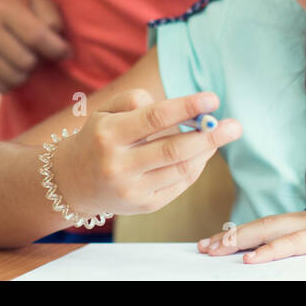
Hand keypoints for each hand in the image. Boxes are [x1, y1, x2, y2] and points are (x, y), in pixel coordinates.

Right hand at [0, 0, 72, 91]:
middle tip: (40, 54)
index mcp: (5, 8)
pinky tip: (14, 67)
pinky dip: (14, 82)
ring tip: (27, 60)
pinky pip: (1, 87)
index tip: (66, 53)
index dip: (56, 49)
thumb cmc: (25, 12)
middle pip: (26, 62)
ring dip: (28, 73)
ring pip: (14, 78)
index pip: (36, 37)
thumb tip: (62, 49)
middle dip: (40, 61)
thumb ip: (54, 21)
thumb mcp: (41, 4)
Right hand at [53, 89, 241, 217]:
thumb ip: (137, 101)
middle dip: (210, 137)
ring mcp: (131, 189)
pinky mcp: (143, 206)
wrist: (70, 183)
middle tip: (235, 125)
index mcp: (109, 134)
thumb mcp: (106, 113)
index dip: (186, 107)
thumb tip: (180, 109)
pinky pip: (179, 185)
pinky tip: (203, 152)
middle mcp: (119, 165)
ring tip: (222, 134)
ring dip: (207, 151)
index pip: (154, 118)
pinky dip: (196, 167)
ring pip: (181, 170)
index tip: (213, 98)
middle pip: (174, 150)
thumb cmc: (97, 138)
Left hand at [197, 181, 305, 263]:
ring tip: (213, 249)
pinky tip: (249, 260)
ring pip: (268, 231)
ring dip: (238, 240)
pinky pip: (293, 245)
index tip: (226, 238)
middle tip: (204, 245)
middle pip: (262, 226)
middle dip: (231, 236)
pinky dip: (269, 251)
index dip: (249, 233)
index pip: (276, 226)